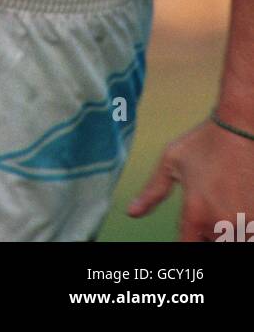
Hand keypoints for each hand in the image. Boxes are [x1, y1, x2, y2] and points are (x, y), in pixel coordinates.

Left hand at [128, 118, 253, 240]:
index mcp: (194, 212)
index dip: (187, 240)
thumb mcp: (171, 161)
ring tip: (222, 202)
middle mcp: (220, 223)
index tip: (189, 231)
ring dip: (225, 231)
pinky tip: (235, 204)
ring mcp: (243, 222)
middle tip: (207, 205)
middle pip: (210, 244)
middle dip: (206, 233)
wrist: (240, 127)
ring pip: (229, 241)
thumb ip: (152, 192)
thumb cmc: (203, 142)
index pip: (187, 247)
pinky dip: (240, 226)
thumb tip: (131, 213)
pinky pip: (246, 234)